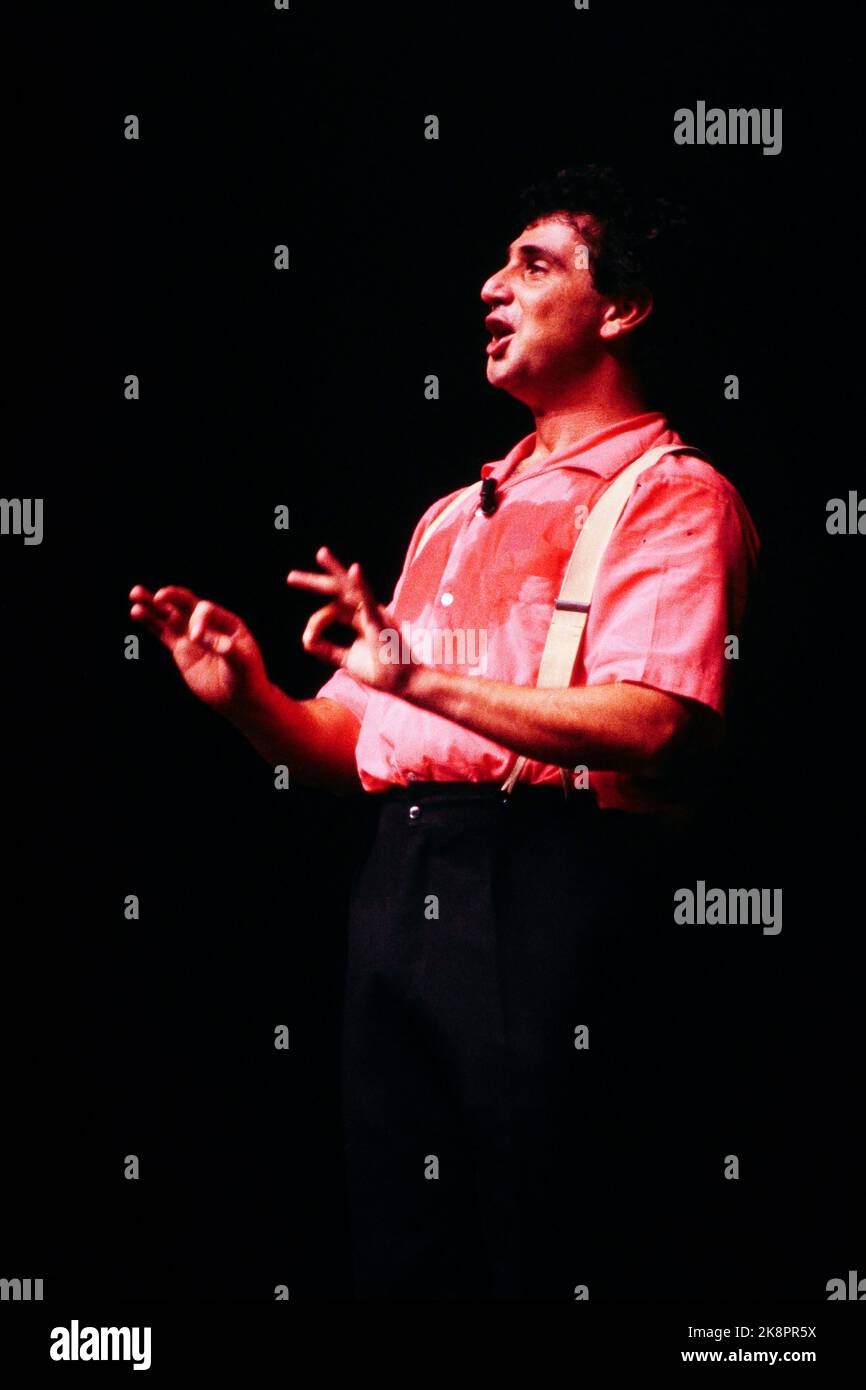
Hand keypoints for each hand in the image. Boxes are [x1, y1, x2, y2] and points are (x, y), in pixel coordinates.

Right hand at [128, 584, 269, 716]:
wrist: (239, 699)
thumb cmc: (246, 679)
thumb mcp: (242, 664)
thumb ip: (225, 648)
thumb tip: (199, 636)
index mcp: (226, 622)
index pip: (206, 610)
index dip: (198, 621)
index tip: (196, 639)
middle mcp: (208, 624)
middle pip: (186, 603)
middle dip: (171, 597)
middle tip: (158, 595)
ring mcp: (192, 635)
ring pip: (170, 615)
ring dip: (152, 604)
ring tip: (135, 593)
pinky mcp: (181, 649)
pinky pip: (163, 632)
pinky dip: (150, 622)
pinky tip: (136, 612)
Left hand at [287, 546, 409, 694]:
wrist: (406, 684)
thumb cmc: (383, 671)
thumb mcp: (347, 660)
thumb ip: (327, 649)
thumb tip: (306, 640)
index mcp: (361, 617)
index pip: (333, 610)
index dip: (317, 622)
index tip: (308, 639)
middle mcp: (368, 611)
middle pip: (339, 590)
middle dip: (314, 582)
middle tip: (291, 577)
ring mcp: (375, 614)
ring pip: (352, 587)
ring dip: (335, 570)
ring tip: (320, 553)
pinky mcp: (380, 622)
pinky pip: (369, 600)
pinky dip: (361, 585)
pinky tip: (354, 570)